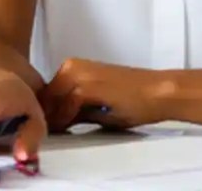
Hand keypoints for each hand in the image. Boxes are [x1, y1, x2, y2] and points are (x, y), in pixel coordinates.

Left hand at [38, 58, 171, 131]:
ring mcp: (76, 74)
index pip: (45, 94)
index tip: (44, 129)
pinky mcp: (85, 86)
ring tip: (57, 134)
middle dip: (46, 117)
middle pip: (45, 98)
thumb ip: (72, 110)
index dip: (44, 113)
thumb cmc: (132, 100)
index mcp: (71, 67)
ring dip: (53, 120)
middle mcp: (70, 66)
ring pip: (51, 103)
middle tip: (48, 134)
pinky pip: (65, 108)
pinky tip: (69, 130)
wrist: (157, 92)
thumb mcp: (94, 105)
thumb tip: (53, 123)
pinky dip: (65, 121)